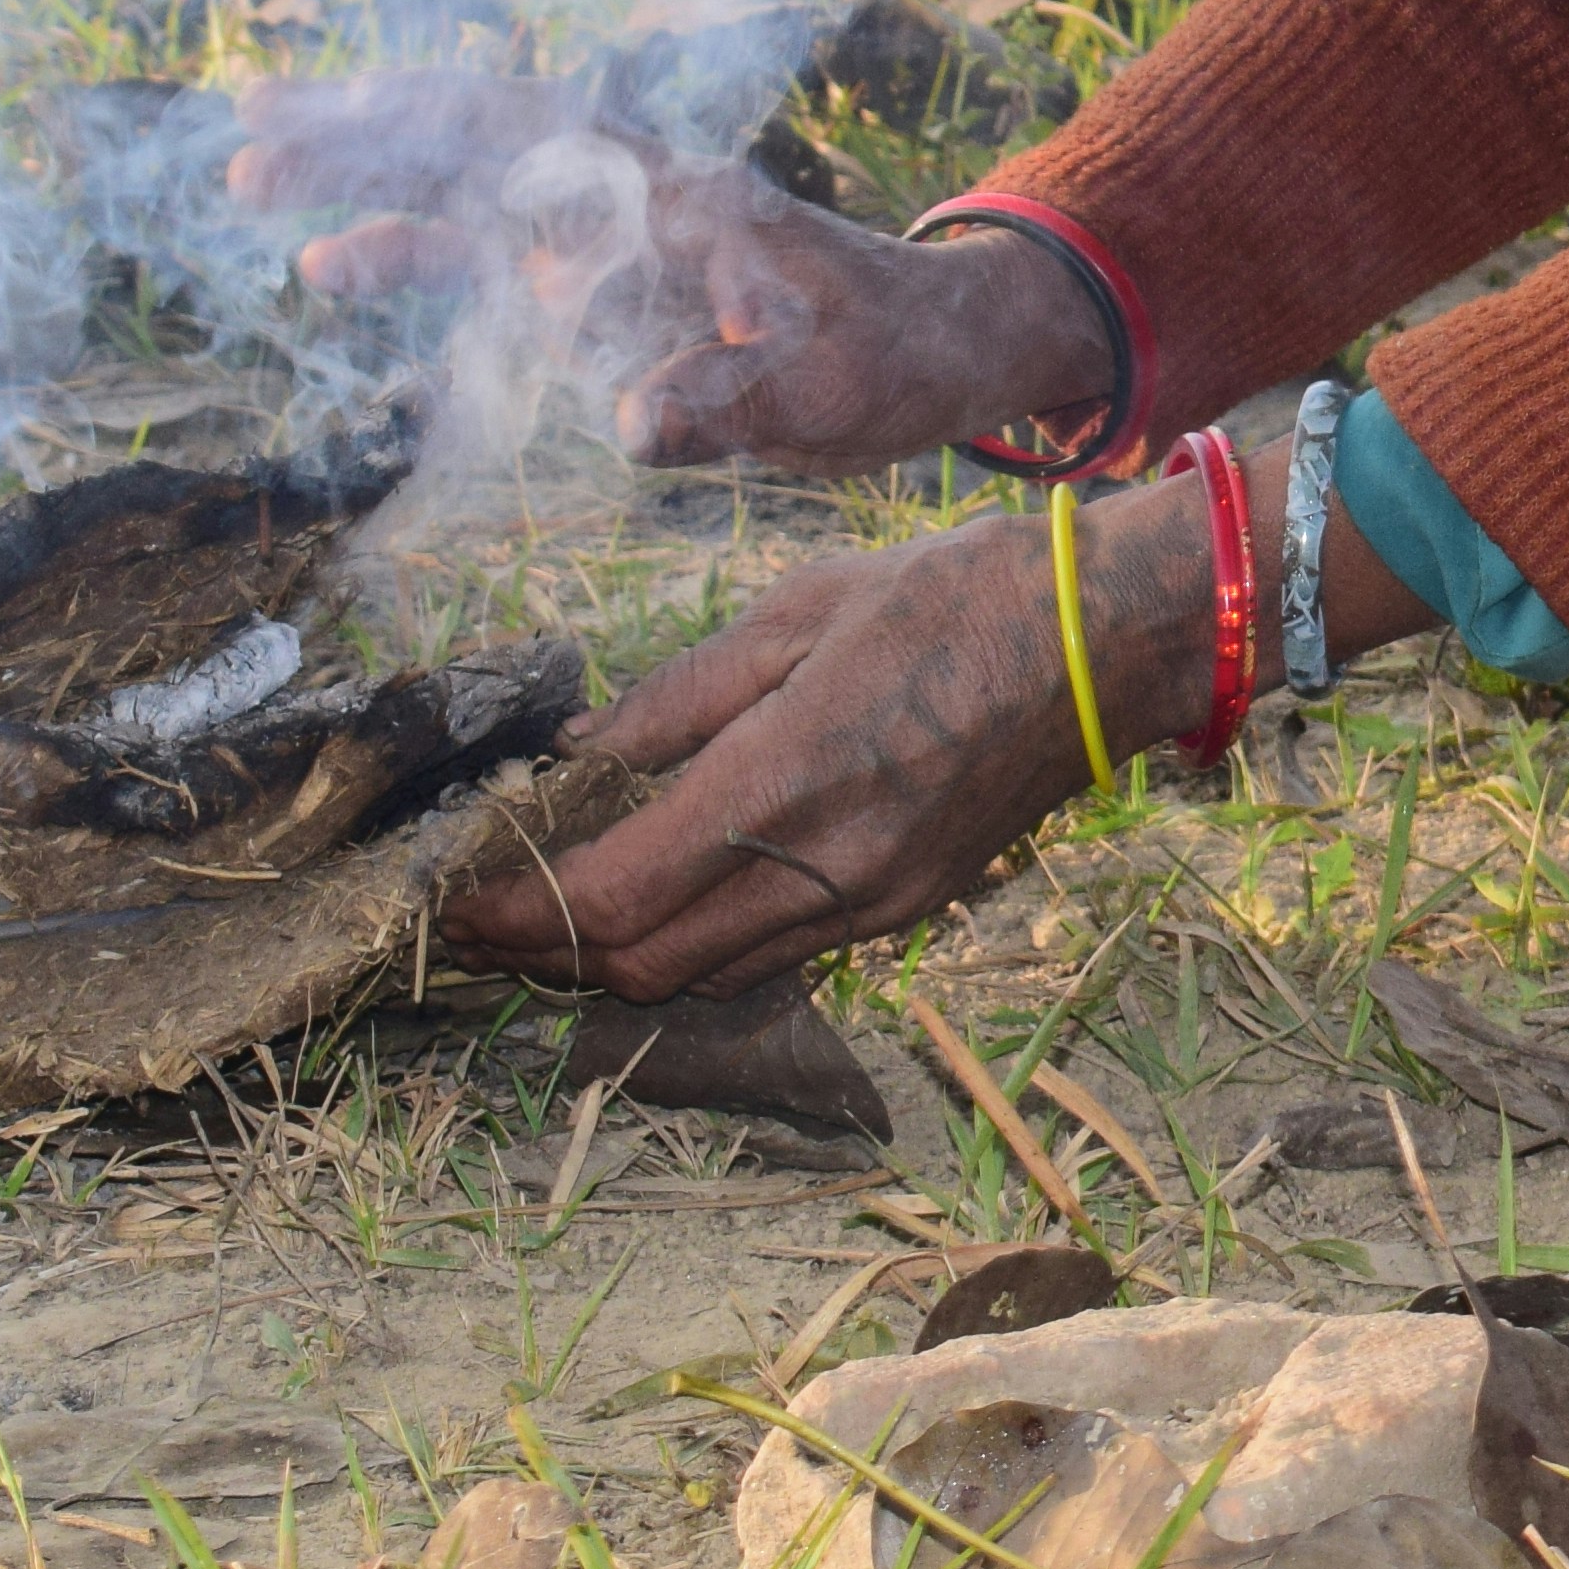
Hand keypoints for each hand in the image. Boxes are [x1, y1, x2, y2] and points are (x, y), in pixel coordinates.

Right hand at [221, 70, 1113, 472]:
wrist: (940, 351)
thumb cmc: (890, 359)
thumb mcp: (825, 391)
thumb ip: (732, 401)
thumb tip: (639, 427)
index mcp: (671, 194)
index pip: (524, 133)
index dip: (418, 124)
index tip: (323, 120)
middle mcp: (626, 196)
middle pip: (470, 140)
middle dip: (358, 132)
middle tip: (239, 137)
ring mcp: (609, 236)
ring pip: (466, 188)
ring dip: (367, 183)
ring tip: (252, 186)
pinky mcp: (605, 284)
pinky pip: (491, 254)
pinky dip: (413, 248)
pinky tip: (333, 269)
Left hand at [448, 479, 1220, 1000]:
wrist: (1114, 639)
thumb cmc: (960, 593)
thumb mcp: (802, 606)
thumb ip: (682, 694)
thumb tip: (581, 752)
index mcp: (790, 780)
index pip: (614, 897)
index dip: (517, 913)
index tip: (455, 899)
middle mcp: (829, 870)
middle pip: (643, 965)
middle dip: (544, 952)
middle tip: (480, 915)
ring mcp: (875, 903)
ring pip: (704, 975)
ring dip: (616, 957)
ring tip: (557, 909)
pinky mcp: (907, 909)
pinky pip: (771, 955)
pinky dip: (696, 942)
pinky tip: (668, 893)